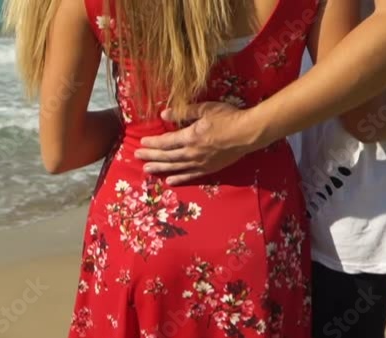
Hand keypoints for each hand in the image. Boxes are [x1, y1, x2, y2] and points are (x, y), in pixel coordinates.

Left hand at [135, 102, 255, 184]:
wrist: (248, 133)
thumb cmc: (228, 117)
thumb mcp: (205, 109)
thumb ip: (184, 112)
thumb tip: (164, 114)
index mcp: (190, 137)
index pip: (166, 142)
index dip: (153, 143)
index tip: (142, 143)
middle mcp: (192, 153)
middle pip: (167, 156)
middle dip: (151, 156)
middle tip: (137, 157)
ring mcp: (200, 163)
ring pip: (175, 167)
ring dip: (160, 168)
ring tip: (146, 170)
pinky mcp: (209, 169)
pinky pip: (190, 176)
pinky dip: (179, 178)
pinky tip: (169, 181)